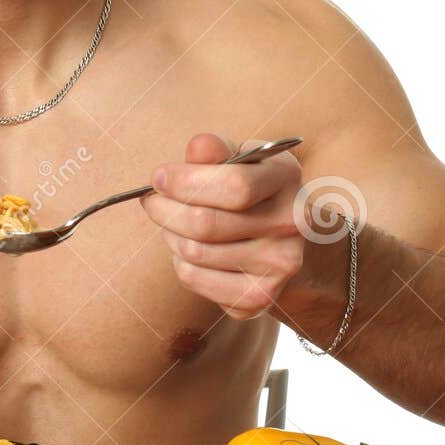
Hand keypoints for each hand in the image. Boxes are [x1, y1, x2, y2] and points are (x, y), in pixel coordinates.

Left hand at [141, 132, 305, 321]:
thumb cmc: (248, 189)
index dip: (185, 182)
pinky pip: (194, 278)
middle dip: (165, 209)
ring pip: (194, 252)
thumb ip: (216, 150)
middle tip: (154, 202)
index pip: (234, 186)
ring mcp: (279, 265)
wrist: (281, 240)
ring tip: (175, 224)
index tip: (158, 177)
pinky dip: (180, 262)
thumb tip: (200, 148)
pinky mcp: (258, 296)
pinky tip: (190, 249)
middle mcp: (290, 224)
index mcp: (286, 177)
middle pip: (205, 223)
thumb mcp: (238, 158)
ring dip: (170, 234)